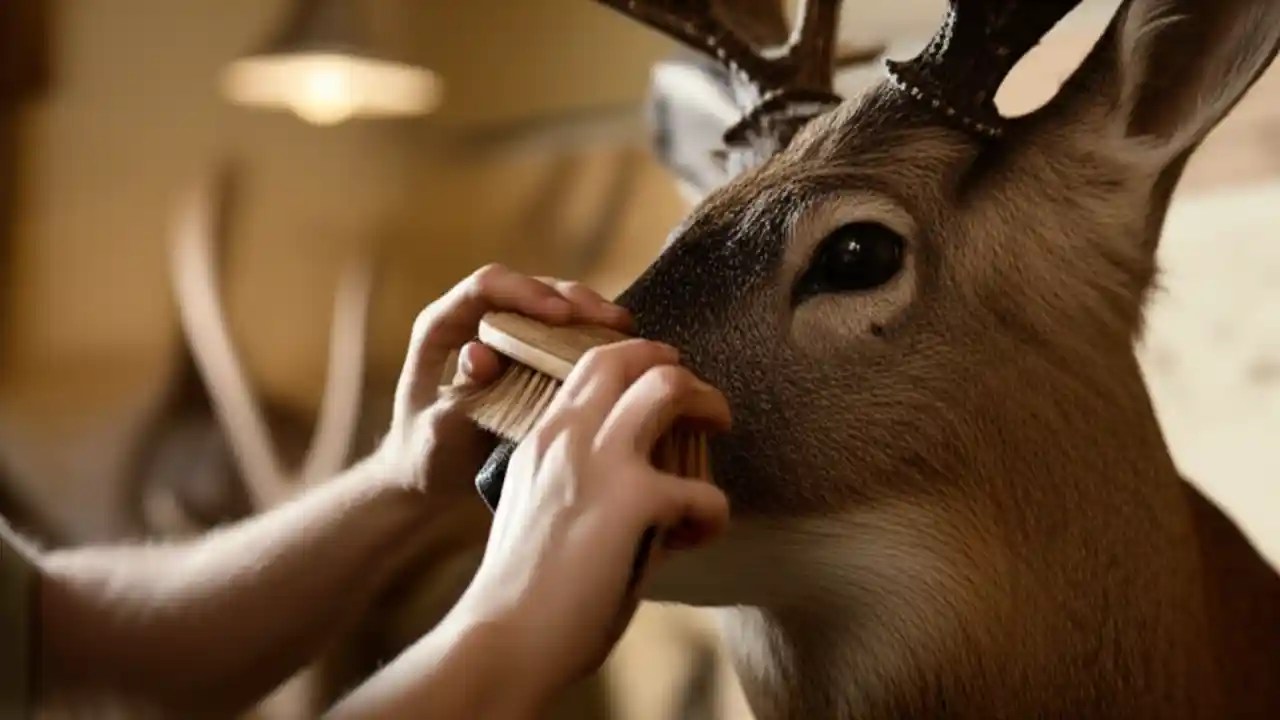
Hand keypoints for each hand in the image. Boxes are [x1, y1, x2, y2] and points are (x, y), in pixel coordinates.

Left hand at [371, 263, 631, 524]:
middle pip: (527, 287)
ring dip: (589, 312)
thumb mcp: (436, 436)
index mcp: (442, 326)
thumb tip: (480, 356)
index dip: (526, 292)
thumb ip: (457, 399)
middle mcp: (474, 319)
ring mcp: (504, 335)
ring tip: (624, 328)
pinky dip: (591, 335)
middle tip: (611, 320)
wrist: (428, 477)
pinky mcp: (527, 355)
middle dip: (572, 298)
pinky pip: (562, 333)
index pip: (485, 287)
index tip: (562, 316)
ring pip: (550, 303)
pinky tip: (621, 347)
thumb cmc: (424, 457)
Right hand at [448, 339, 731, 708]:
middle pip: (630, 358)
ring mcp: (604, 463)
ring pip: (669, 386)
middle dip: (676, 367)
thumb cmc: (521, 590)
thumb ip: (575, 480)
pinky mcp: (639, 502)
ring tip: (718, 427)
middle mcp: (570, 436)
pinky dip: (713, 513)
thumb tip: (635, 488)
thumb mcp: (535, 507)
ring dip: (707, 403)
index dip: (636, 362)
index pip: (592, 365)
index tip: (659, 379)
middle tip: (699, 397)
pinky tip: (697, 537)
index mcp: (543, 438)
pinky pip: (706, 492)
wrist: (506, 638)